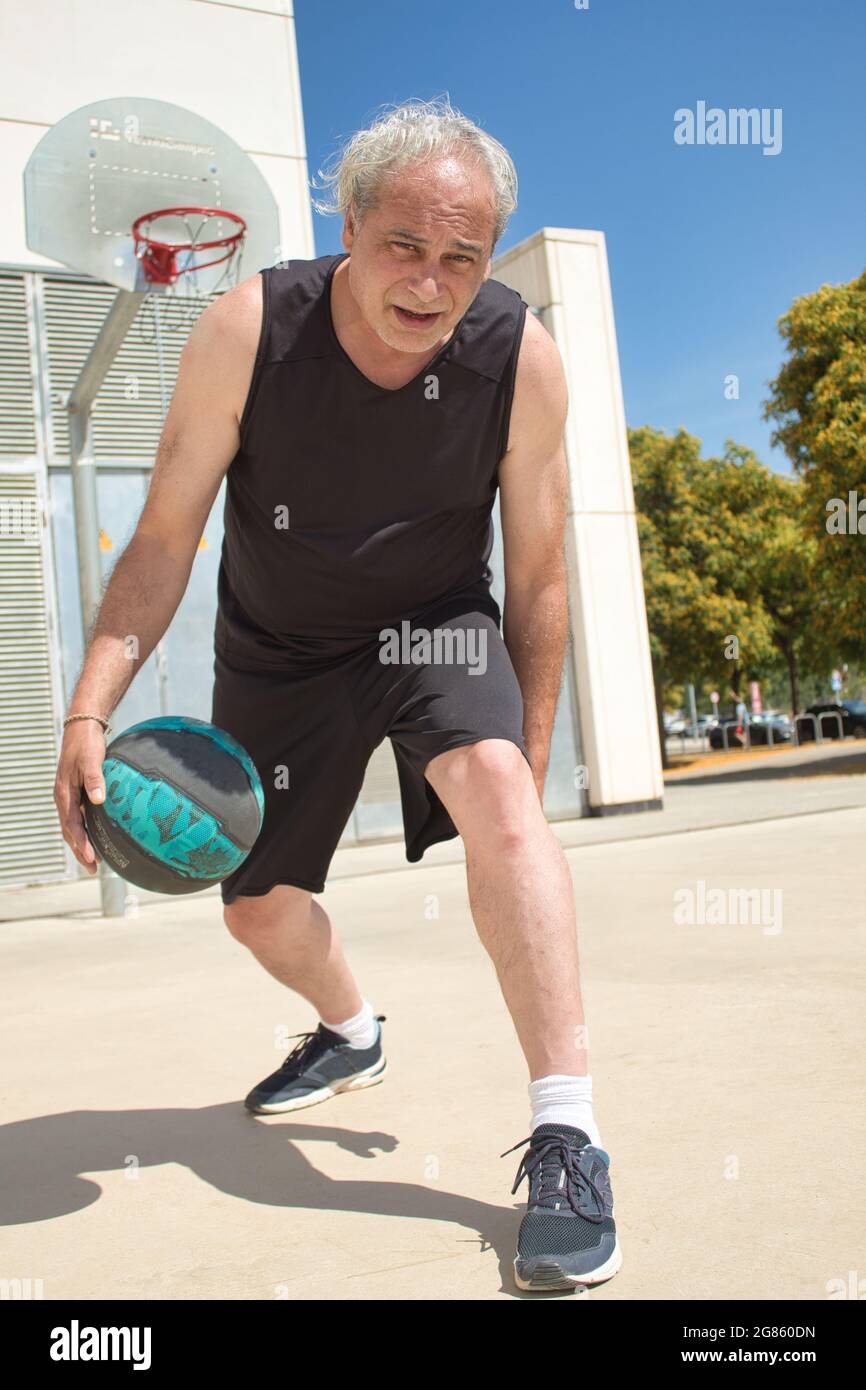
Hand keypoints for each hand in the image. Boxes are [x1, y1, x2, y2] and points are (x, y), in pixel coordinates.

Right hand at [54, 722, 106, 874]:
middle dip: (80, 851)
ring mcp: (68, 796)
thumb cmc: (87, 743)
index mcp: (65, 793)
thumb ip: (95, 779)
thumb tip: (99, 800)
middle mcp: (63, 797)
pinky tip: (94, 837)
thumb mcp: (92, 759)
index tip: (91, 858)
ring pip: (72, 826)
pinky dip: (83, 831)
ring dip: (81, 844)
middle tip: (92, 869)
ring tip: (93, 861)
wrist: (82, 728)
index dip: (81, 843)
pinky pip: (77, 818)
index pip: (72, 825)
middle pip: (69, 831)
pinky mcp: (74, 793)